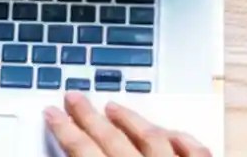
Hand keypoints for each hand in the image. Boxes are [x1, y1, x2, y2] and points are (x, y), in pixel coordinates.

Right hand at [45, 93, 210, 156]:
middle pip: (112, 139)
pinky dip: (179, 137)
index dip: (65, 130)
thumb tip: (69, 155)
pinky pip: (194, 150)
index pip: (83, 152)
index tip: (52, 113)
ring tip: (114, 105)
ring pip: (151, 137)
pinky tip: (169, 131)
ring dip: (130, 119)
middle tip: (74, 97)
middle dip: (89, 116)